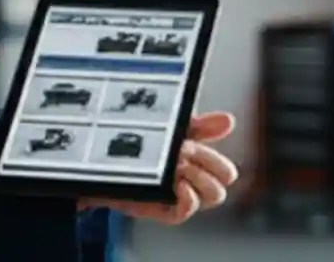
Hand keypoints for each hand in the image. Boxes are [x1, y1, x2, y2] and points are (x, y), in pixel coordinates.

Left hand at [79, 112, 237, 224]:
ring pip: (213, 196)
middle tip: (185, 152)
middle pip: (223, 182)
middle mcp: (192, 182)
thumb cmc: (140, 145)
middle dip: (209, 163)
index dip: (214, 157)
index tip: (192, 142)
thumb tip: (229, 121)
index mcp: (197, 163)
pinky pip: (186, 212)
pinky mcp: (164, 210)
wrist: (103, 160)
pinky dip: (188, 197)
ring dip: (200, 177)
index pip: (225, 169)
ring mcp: (180, 197)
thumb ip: (199, 126)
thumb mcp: (171, 128)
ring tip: (179, 166)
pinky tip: (176, 183)